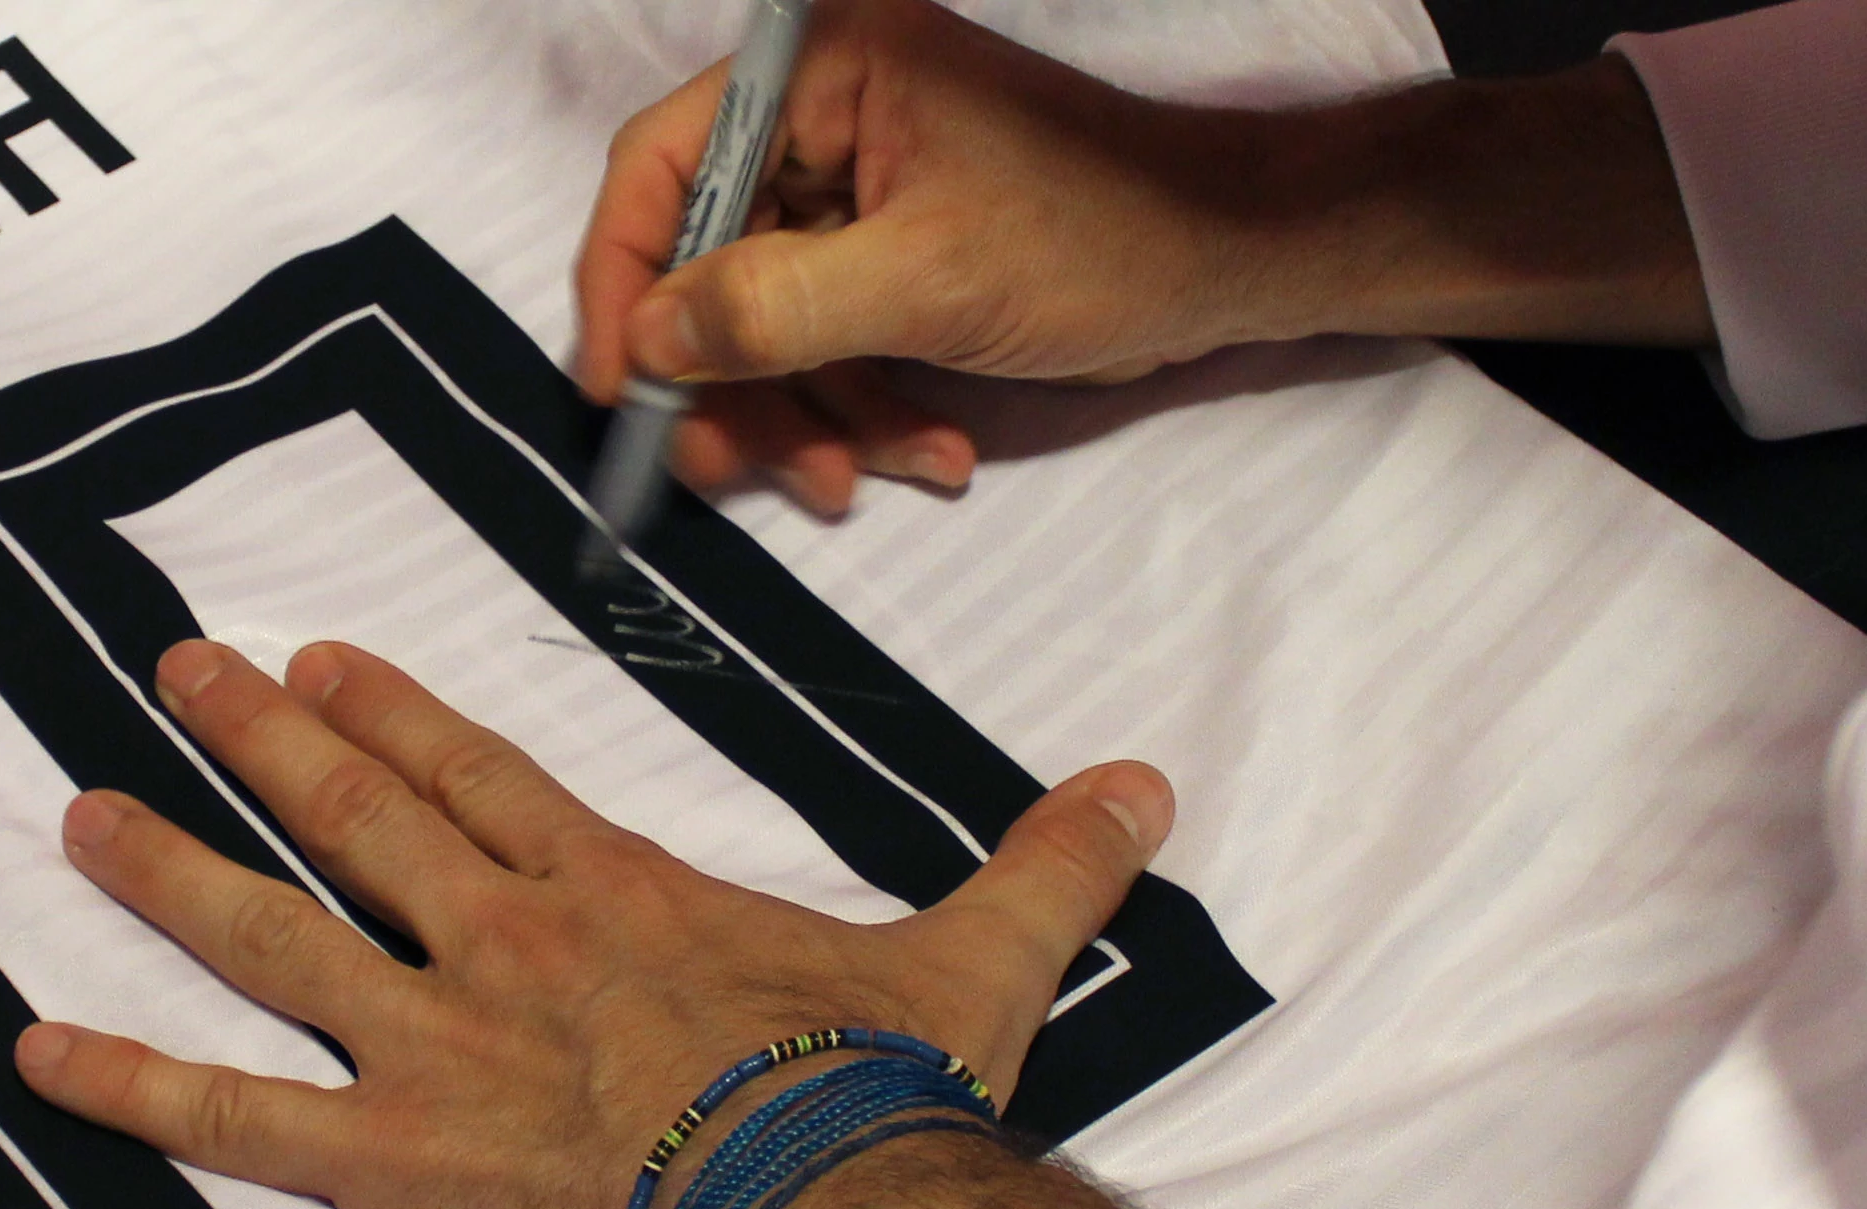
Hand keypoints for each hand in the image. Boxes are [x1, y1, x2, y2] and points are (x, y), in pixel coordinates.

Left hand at [13, 639, 1169, 1208]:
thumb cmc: (885, 1109)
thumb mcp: (978, 972)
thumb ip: (1044, 870)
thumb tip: (1144, 794)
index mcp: (620, 897)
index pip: (482, 780)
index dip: (396, 716)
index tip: (322, 665)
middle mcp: (504, 946)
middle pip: (361, 815)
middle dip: (260, 738)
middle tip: (174, 670)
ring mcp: (435, 1047)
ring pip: (275, 932)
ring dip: (169, 870)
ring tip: (81, 813)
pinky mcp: (393, 1162)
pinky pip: (230, 1117)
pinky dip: (125, 1085)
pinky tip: (32, 1052)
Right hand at [576, 0, 1703, 512]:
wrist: (1244, 263)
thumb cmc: (1105, 239)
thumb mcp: (925, 283)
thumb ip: (770, 307)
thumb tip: (646, 341)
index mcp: (823, 71)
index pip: (662, 166)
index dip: (623, 285)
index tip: (621, 395)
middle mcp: (828, 112)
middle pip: (709, 257)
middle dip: (736, 381)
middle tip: (742, 474)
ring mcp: (864, 180)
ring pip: (769, 315)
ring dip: (812, 413)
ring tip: (869, 479)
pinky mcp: (900, 245)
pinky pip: (835, 332)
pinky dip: (865, 403)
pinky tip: (928, 451)